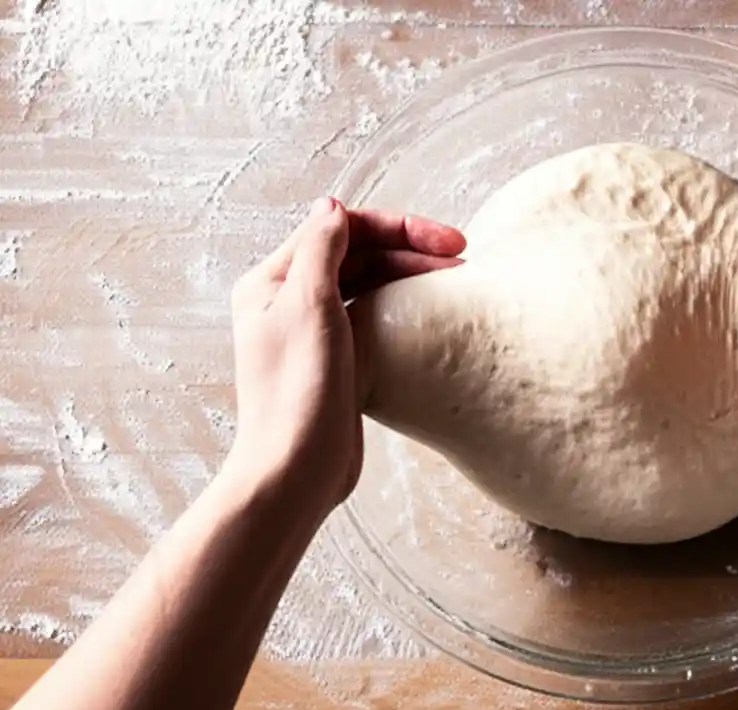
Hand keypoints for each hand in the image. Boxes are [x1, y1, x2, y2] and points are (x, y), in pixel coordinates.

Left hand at [226, 197, 464, 508]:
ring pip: (369, 285)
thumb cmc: (298, 392)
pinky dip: (403, 308)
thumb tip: (333, 207)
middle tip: (461, 257)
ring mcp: (314, 333)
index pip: (341, 230)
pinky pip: (374, 319)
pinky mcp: (337, 363)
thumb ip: (321, 250)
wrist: (295, 471)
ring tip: (454, 279)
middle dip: (409, 249)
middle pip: (357, 255)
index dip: (397, 227)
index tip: (447, 241)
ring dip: (409, 275)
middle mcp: (288, 302)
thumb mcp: (310, 306)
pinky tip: (431, 314)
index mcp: (272, 281)